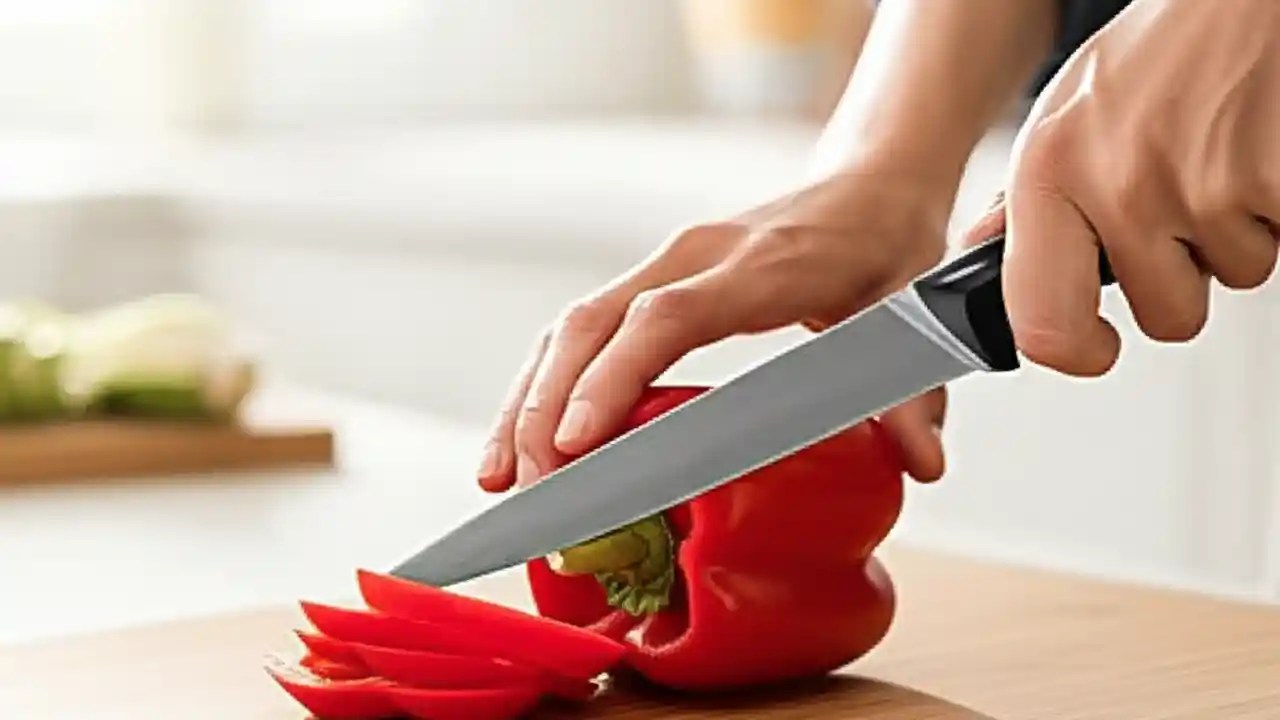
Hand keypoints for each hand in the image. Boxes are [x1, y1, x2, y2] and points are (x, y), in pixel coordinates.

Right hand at [476, 166, 959, 490]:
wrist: (866, 185)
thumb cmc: (882, 247)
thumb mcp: (910, 313)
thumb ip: (912, 390)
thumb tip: (920, 463)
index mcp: (755, 267)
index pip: (665, 319)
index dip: (613, 378)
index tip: (576, 441)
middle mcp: (691, 259)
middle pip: (591, 325)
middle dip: (546, 408)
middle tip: (530, 489)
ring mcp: (661, 267)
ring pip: (568, 329)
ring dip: (527, 401)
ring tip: (501, 475)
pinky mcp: (648, 284)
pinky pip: (578, 333)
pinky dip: (542, 386)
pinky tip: (523, 439)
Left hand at [990, 0, 1279, 374]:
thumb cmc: (1161, 50)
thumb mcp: (1066, 117)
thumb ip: (1026, 202)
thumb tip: (982, 258)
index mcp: (1052, 175)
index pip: (1041, 320)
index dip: (1074, 352)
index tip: (1091, 348)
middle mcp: (1120, 184)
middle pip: (1166, 315)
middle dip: (1182, 274)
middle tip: (1181, 202)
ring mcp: (1202, 187)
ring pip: (1232, 278)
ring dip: (1232, 234)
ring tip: (1219, 161)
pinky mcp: (1275, 183)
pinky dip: (1276, 211)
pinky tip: (1255, 158)